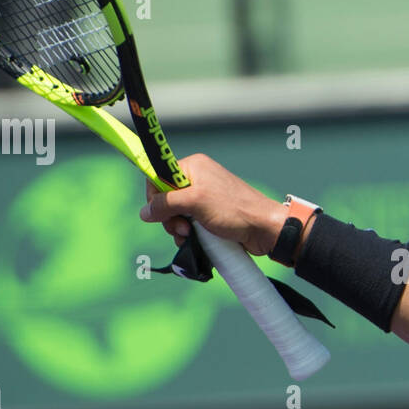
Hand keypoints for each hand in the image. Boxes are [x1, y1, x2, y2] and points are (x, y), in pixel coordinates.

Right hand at [139, 153, 286, 256]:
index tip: (159, 211)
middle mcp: (198, 180)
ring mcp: (205, 199)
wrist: (263, 229)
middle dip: (169, 217)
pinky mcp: (210, 216)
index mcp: (193, 167)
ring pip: (176, 215)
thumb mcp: (195, 203)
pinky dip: (188, 234)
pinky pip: (189, 224)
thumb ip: (166, 204)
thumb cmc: (234, 210)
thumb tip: (144, 212)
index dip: (155, 195)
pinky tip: (192, 241)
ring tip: (189, 235)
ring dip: (178, 229)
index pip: (159, 176)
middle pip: (166, 199)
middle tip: (182, 227)